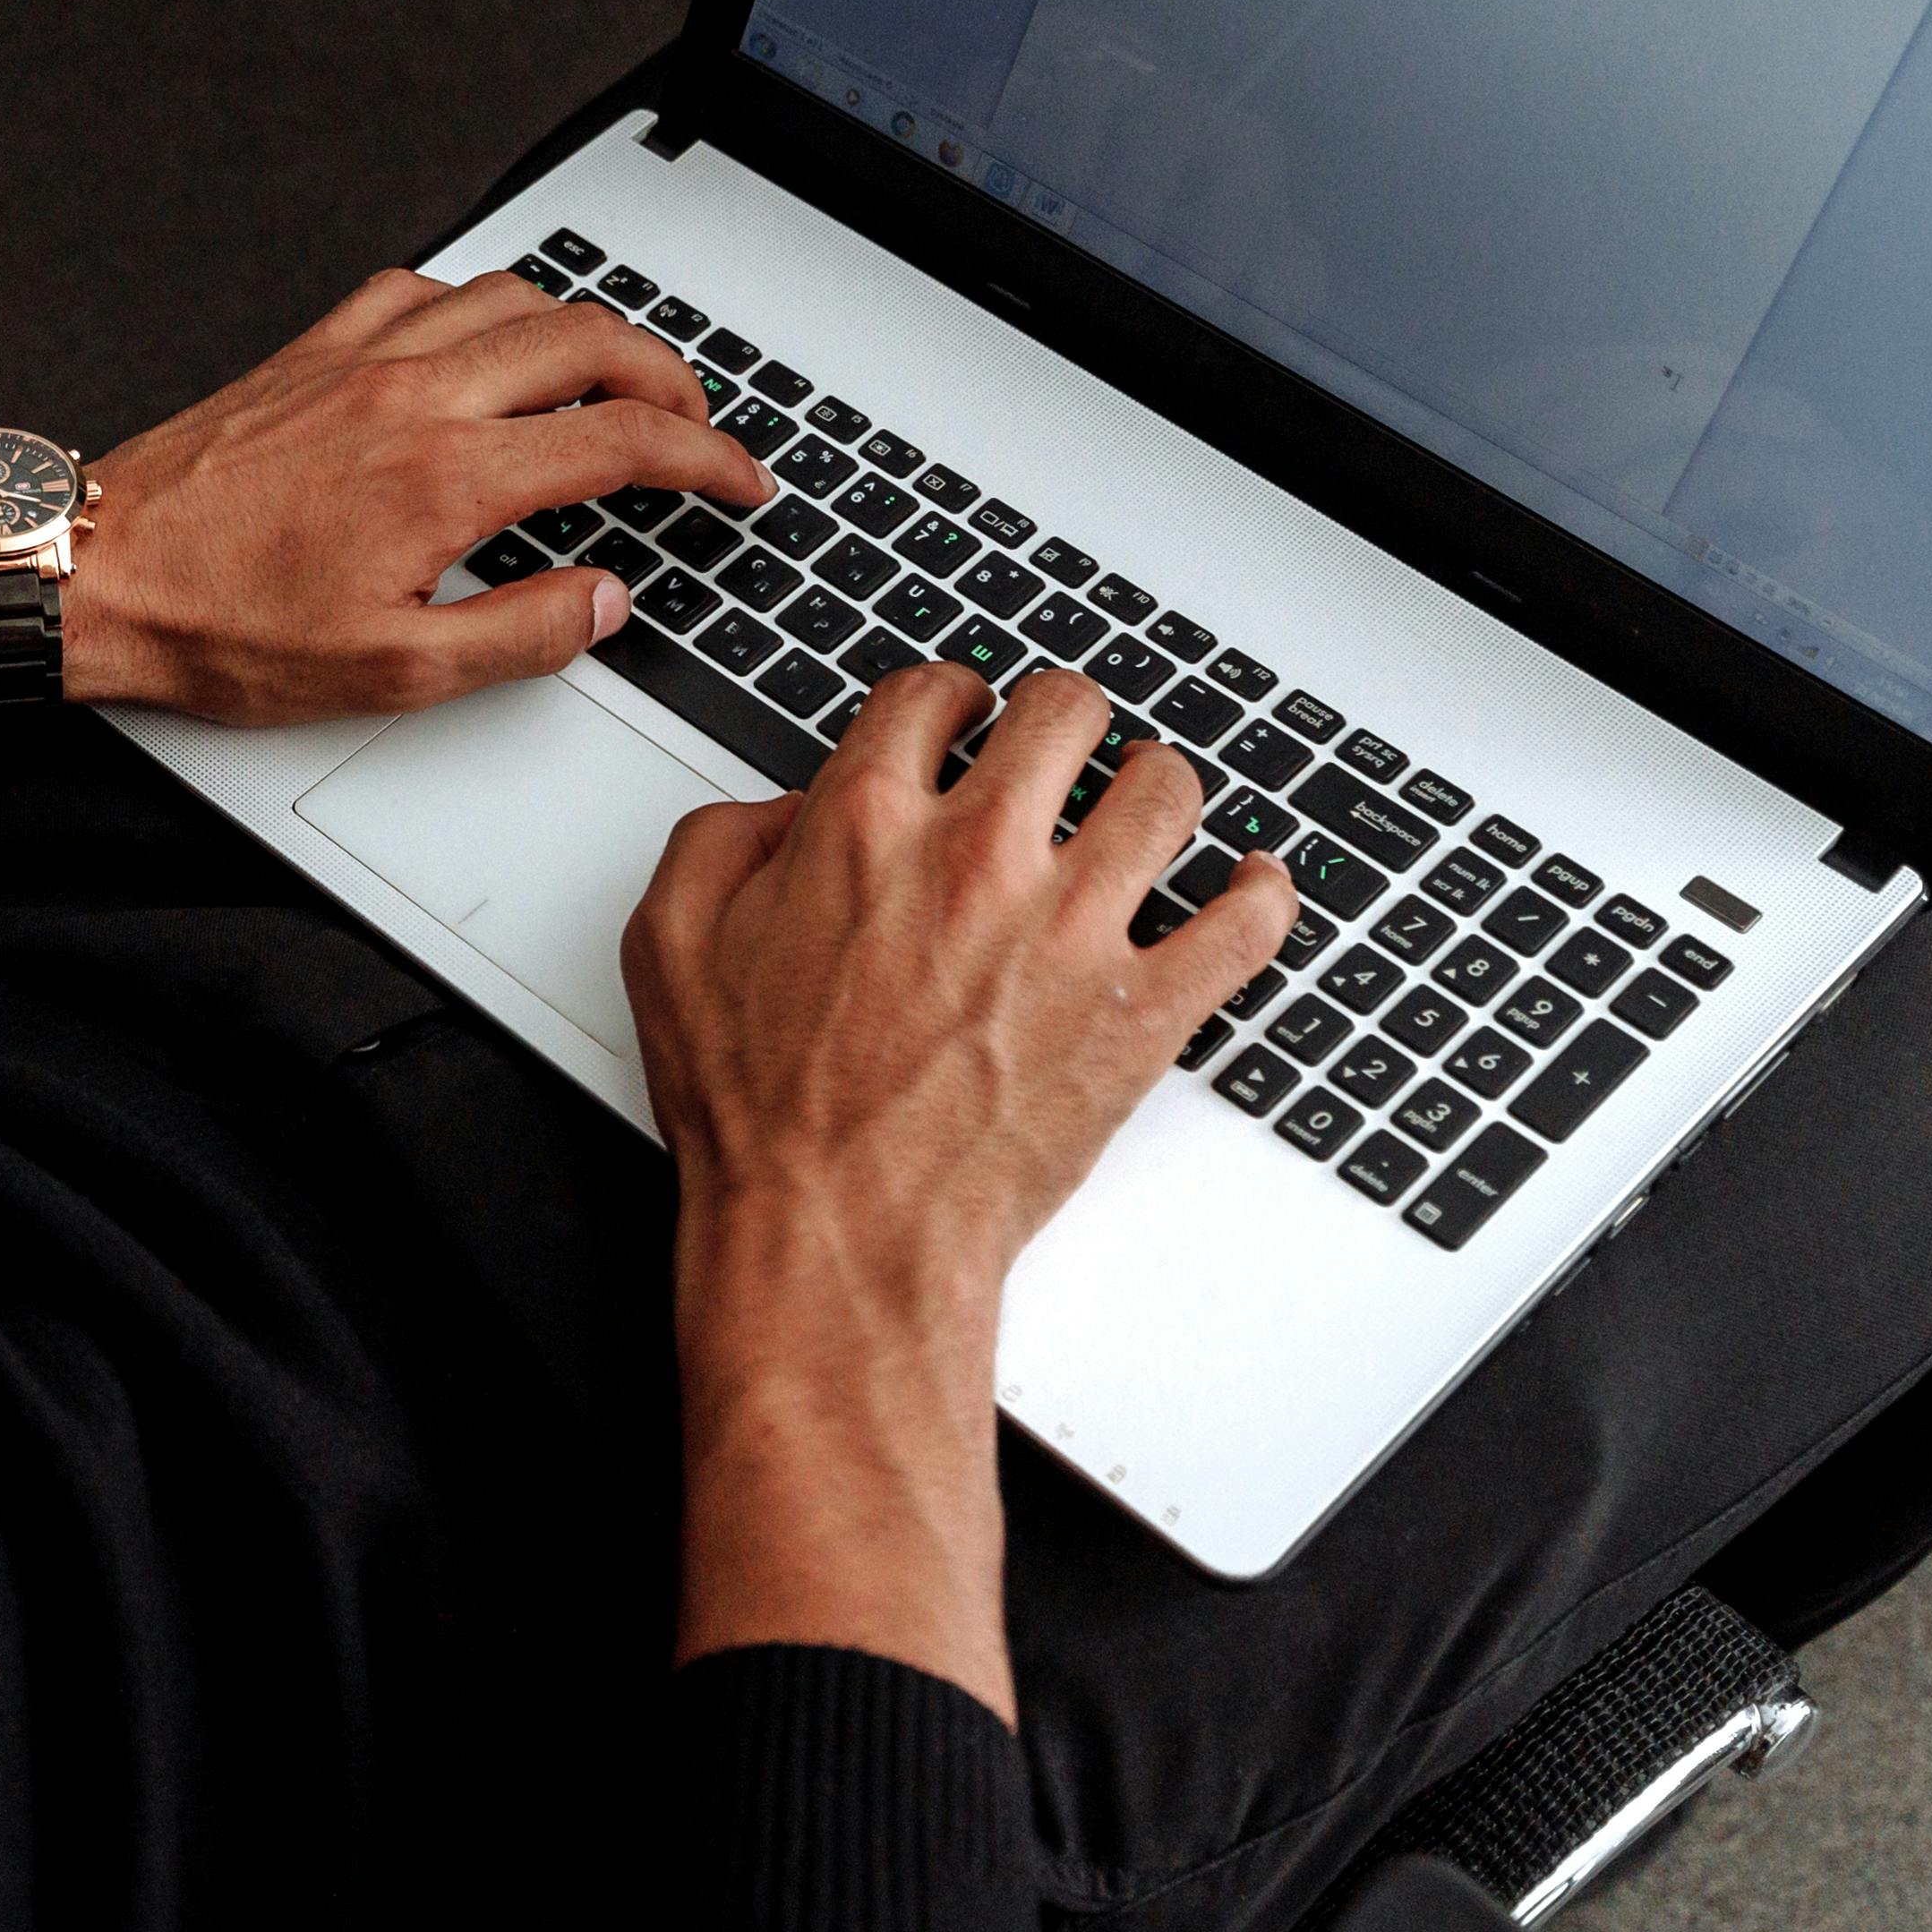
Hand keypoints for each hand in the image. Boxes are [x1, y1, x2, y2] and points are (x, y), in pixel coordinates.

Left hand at [64, 269, 774, 722]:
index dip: (708, 459)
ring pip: (513, 297)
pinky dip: (481, 305)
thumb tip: (603, 602)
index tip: (739, 481)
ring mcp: (358, 359)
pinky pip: (421, 288)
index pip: (623, 441)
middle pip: (589, 341)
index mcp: (446, 478)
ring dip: (585, 331)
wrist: (94, 576)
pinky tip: (485, 342)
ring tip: (611, 380)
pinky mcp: (309, 350)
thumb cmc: (219, 627)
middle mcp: (412, 397)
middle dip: (669, 380)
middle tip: (694, 427)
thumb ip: (520, 633)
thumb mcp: (391, 672)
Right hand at [617, 665, 1297, 1716]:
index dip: (955, 696)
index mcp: (863, 827)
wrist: (833, 1237)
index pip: (937, 694)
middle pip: (1067, 710)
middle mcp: (975, 857)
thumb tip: (789, 808)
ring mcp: (1070, 930)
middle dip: (1065, 717)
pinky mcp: (1140, 1011)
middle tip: (1066, 747)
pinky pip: (1247, 922)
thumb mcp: (669, 944)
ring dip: (1158, 786)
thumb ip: (724, 840)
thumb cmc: (760, 1115)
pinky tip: (1251, 888)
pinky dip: (1262, 896)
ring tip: (1148, 807)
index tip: (967, 717)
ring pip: (1166, 790)